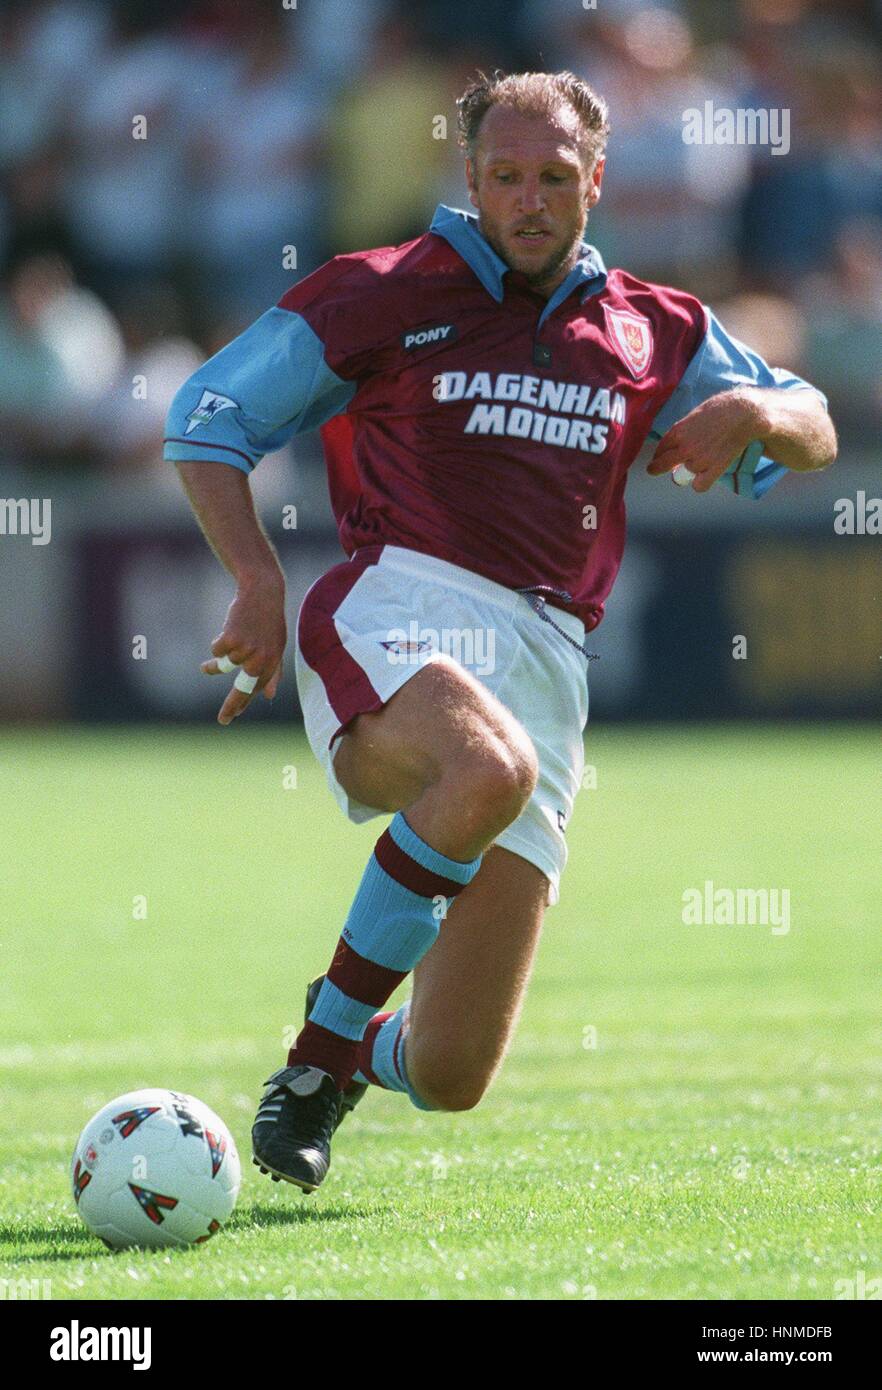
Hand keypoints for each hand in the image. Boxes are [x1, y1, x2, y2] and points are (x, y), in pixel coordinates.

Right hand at [201, 572, 286, 724]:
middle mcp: (261, 660)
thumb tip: (269, 696)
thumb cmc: (269, 620)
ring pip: (224, 664)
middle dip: (231, 706)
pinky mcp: (231, 640)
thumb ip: (273, 672)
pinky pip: (216, 651)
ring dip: (215, 665)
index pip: (256, 689)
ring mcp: (246, 651)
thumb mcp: (276, 646)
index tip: (233, 716)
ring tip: (210, 662)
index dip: (243, 703)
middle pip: (242, 690)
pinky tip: (228, 630)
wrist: (263, 593)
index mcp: (273, 663)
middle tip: (222, 721)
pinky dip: (218, 644)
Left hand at [647, 388, 765, 493]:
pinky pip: (699, 485)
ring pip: (684, 474)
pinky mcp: (714, 468)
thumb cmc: (722, 408)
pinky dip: (700, 483)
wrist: (743, 413)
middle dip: (656, 468)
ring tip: (704, 459)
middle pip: (663, 464)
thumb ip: (685, 429)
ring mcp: (699, 459)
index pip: (661, 447)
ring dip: (690, 470)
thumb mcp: (695, 414)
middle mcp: (685, 447)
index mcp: (678, 431)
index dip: (658, 453)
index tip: (658, 456)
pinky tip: (704, 477)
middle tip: (652, 470)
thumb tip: (677, 440)